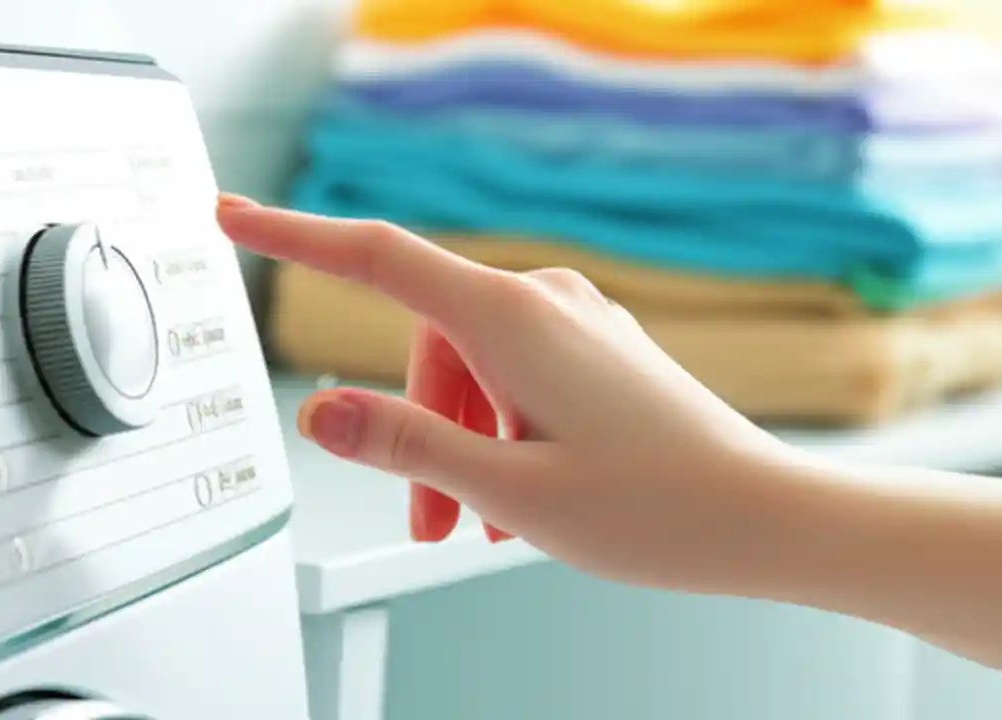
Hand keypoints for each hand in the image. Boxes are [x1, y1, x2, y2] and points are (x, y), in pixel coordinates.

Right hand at [217, 195, 798, 591]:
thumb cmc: (660, 510)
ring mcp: (577, 324)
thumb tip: (321, 412)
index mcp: (514, 319)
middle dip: (411, 428)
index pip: (375, 258)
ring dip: (456, 445)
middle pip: (425, 343)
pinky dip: (496, 433)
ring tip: (478, 527)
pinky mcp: (596, 351)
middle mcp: (547, 303)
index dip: (294, 237)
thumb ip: (406, 445)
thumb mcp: (509, 491)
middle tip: (423, 521)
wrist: (766, 518)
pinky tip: (518, 500)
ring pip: (471, 370)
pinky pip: (514, 378)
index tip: (236, 217)